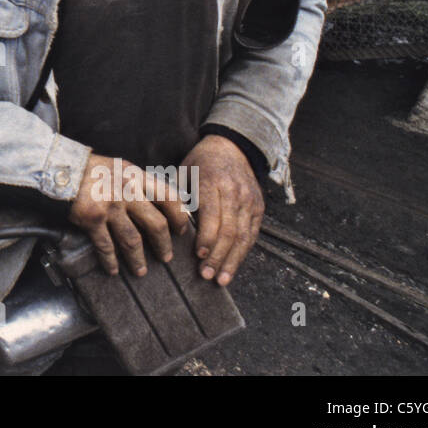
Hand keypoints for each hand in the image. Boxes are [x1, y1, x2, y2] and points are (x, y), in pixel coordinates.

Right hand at [68, 153, 189, 276]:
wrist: (57, 169)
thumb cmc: (88, 169)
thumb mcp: (118, 168)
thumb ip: (136, 182)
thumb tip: (156, 202)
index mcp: (136, 176)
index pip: (169, 197)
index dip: (179, 216)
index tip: (180, 230)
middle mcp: (127, 191)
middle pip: (156, 223)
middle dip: (164, 244)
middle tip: (166, 257)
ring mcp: (110, 205)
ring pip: (133, 240)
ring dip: (138, 259)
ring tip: (141, 271)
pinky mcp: (93, 218)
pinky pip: (106, 246)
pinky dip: (110, 261)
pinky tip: (113, 270)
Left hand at [180, 135, 263, 285]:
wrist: (230, 147)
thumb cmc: (199, 164)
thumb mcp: (183, 173)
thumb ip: (178, 199)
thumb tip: (168, 229)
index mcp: (212, 181)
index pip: (212, 215)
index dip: (206, 238)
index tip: (198, 256)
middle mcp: (235, 192)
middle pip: (230, 230)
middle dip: (218, 256)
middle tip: (206, 275)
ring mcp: (250, 200)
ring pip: (243, 236)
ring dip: (232, 261)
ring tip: (221, 280)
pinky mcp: (259, 208)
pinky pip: (252, 235)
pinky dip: (242, 254)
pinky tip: (232, 268)